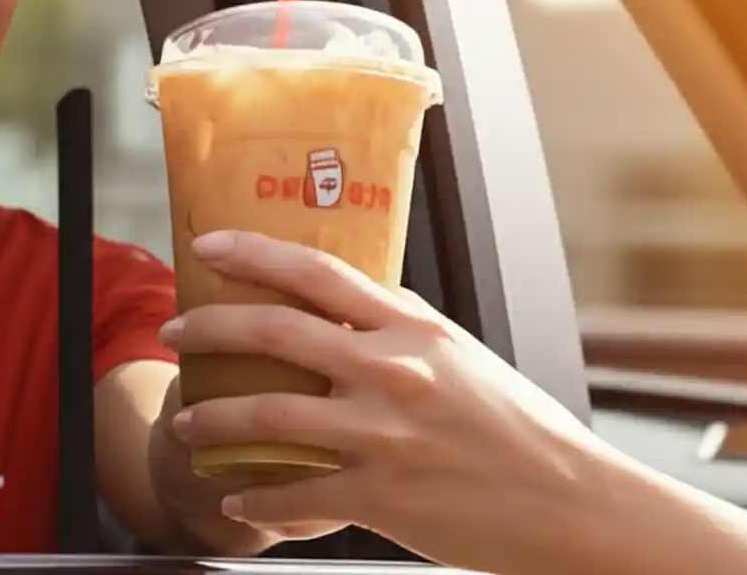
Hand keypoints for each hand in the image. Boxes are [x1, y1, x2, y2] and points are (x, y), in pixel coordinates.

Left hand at [158, 231, 607, 573]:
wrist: (570, 502)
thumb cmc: (523, 432)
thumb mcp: (466, 359)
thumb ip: (408, 331)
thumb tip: (362, 305)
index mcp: (413, 330)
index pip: (318, 272)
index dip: (254, 252)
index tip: (211, 245)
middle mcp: (391, 371)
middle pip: (274, 331)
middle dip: (209, 325)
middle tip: (176, 329)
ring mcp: (382, 434)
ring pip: (266, 414)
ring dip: (212, 419)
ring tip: (186, 424)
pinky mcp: (379, 495)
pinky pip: (292, 497)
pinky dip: (254, 501)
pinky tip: (237, 501)